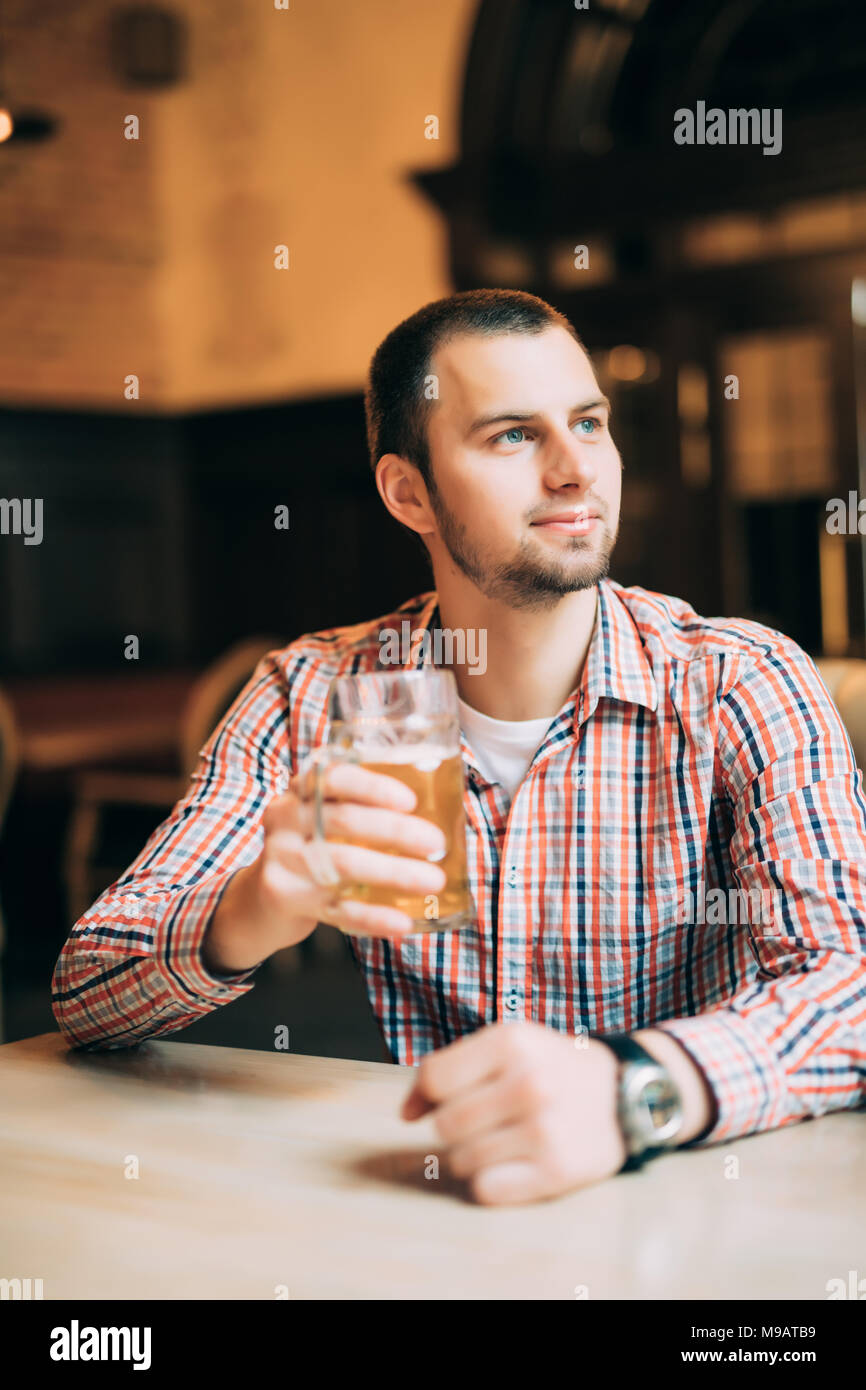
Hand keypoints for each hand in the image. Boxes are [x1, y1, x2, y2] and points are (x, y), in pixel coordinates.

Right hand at [203, 760, 447, 973]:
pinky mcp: (286, 900)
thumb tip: (442, 809)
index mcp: (299, 791)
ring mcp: (283, 862)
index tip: (410, 799)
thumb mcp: (322, 818)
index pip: (333, 777)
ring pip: (344, 865)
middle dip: (396, 830)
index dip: (372, 786)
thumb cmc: (312, 847)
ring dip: (395, 873)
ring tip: (433, 880)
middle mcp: (285, 820)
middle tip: (436, 841)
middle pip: (343, 820)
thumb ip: (361, 808)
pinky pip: (337, 910)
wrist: (259, 898)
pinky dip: (374, 917)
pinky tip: (403, 922)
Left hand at [400, 1020, 626, 1204]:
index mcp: (511, 1041)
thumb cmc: (550, 1066)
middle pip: (444, 1125)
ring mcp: (545, 1130)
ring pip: (461, 1161)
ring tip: (505, 1138)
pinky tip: (516, 1162)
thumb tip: (405, 1114)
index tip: (444, 1099)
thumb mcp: (506, 1044)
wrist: (622, 1093)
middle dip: (456, 1126)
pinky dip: (491, 1181)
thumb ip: (450, 1068)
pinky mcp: (557, 1171)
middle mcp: (529, 1083)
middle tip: (488, 1118)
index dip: (430, 1094)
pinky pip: (486, 1190)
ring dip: (473, 1155)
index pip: (435, 1079)